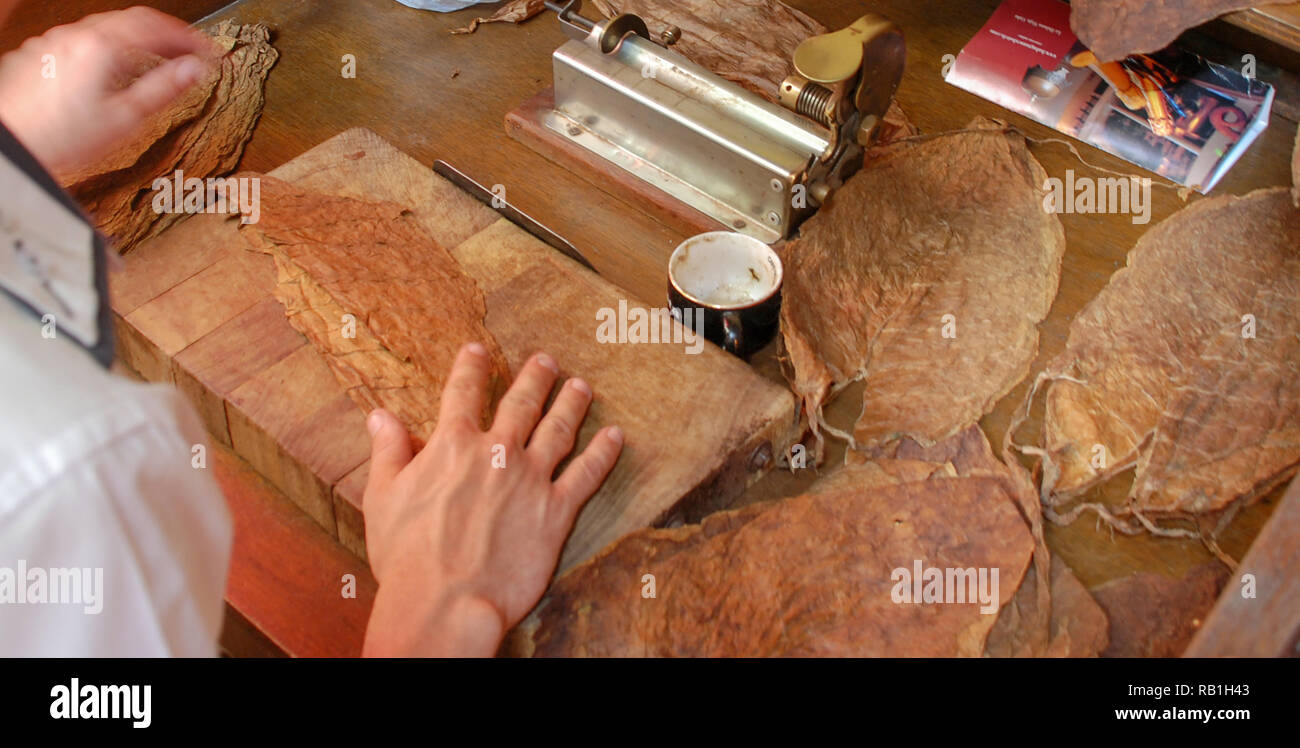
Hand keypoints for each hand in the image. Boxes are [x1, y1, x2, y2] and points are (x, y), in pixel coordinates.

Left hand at [0, 6, 215, 175]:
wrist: (15, 146)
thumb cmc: (63, 138)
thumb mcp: (128, 117)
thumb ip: (165, 88)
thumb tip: (196, 70)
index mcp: (101, 47)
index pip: (157, 25)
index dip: (189, 36)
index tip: (208, 50)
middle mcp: (75, 37)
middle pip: (131, 21)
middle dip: (165, 36)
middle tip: (189, 53)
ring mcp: (53, 44)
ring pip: (105, 30)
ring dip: (136, 41)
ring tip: (156, 61)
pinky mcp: (40, 56)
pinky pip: (82, 42)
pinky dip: (108, 50)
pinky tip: (114, 72)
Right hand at [361, 343, 623, 656]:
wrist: (445, 600)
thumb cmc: (406, 555)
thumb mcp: (383, 496)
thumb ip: (387, 450)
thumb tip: (378, 416)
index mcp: (452, 445)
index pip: (462, 393)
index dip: (471, 367)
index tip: (477, 350)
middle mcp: (497, 453)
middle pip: (521, 403)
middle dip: (536, 377)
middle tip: (548, 360)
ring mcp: (531, 480)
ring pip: (558, 430)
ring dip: (571, 405)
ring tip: (581, 387)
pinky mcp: (556, 511)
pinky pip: (587, 474)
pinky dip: (603, 453)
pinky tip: (615, 436)